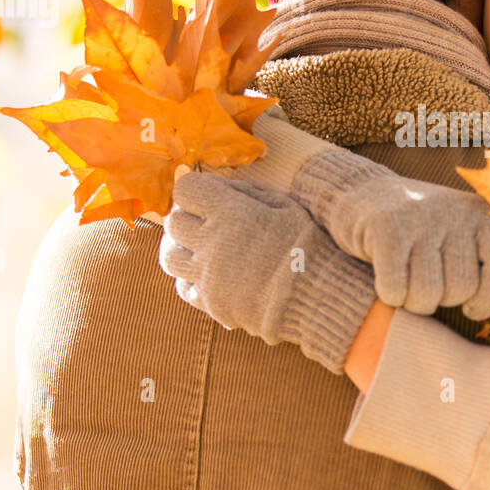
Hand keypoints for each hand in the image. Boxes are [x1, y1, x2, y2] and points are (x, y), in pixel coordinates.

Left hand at [159, 172, 377, 374]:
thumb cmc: (307, 243)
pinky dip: (191, 278)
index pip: (186, 191)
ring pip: (169, 258)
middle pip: (174, 223)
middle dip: (186, 218)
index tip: (206, 196)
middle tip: (204, 222)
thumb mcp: (284, 205)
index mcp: (231, 212)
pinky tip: (211, 274)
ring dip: (181, 248)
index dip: (194, 191)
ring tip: (200, 248)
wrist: (320, 295)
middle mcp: (212, 243)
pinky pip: (184, 287)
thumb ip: (246, 192)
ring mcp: (209, 276)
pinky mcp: (212, 303)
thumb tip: (218, 186)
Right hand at [291, 150, 489, 318]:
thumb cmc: (414, 228)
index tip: (472, 308)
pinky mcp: (386, 228)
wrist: (358, 191)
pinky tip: (386, 282)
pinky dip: (390, 295)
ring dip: (413, 302)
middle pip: (462, 287)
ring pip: (428, 293)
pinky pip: (397, 288)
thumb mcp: (456, 234)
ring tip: (405, 284)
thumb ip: (484, 262)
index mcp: (479, 215)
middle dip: (442, 301)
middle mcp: (454, 212)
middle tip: (426, 286)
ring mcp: (421, 217)